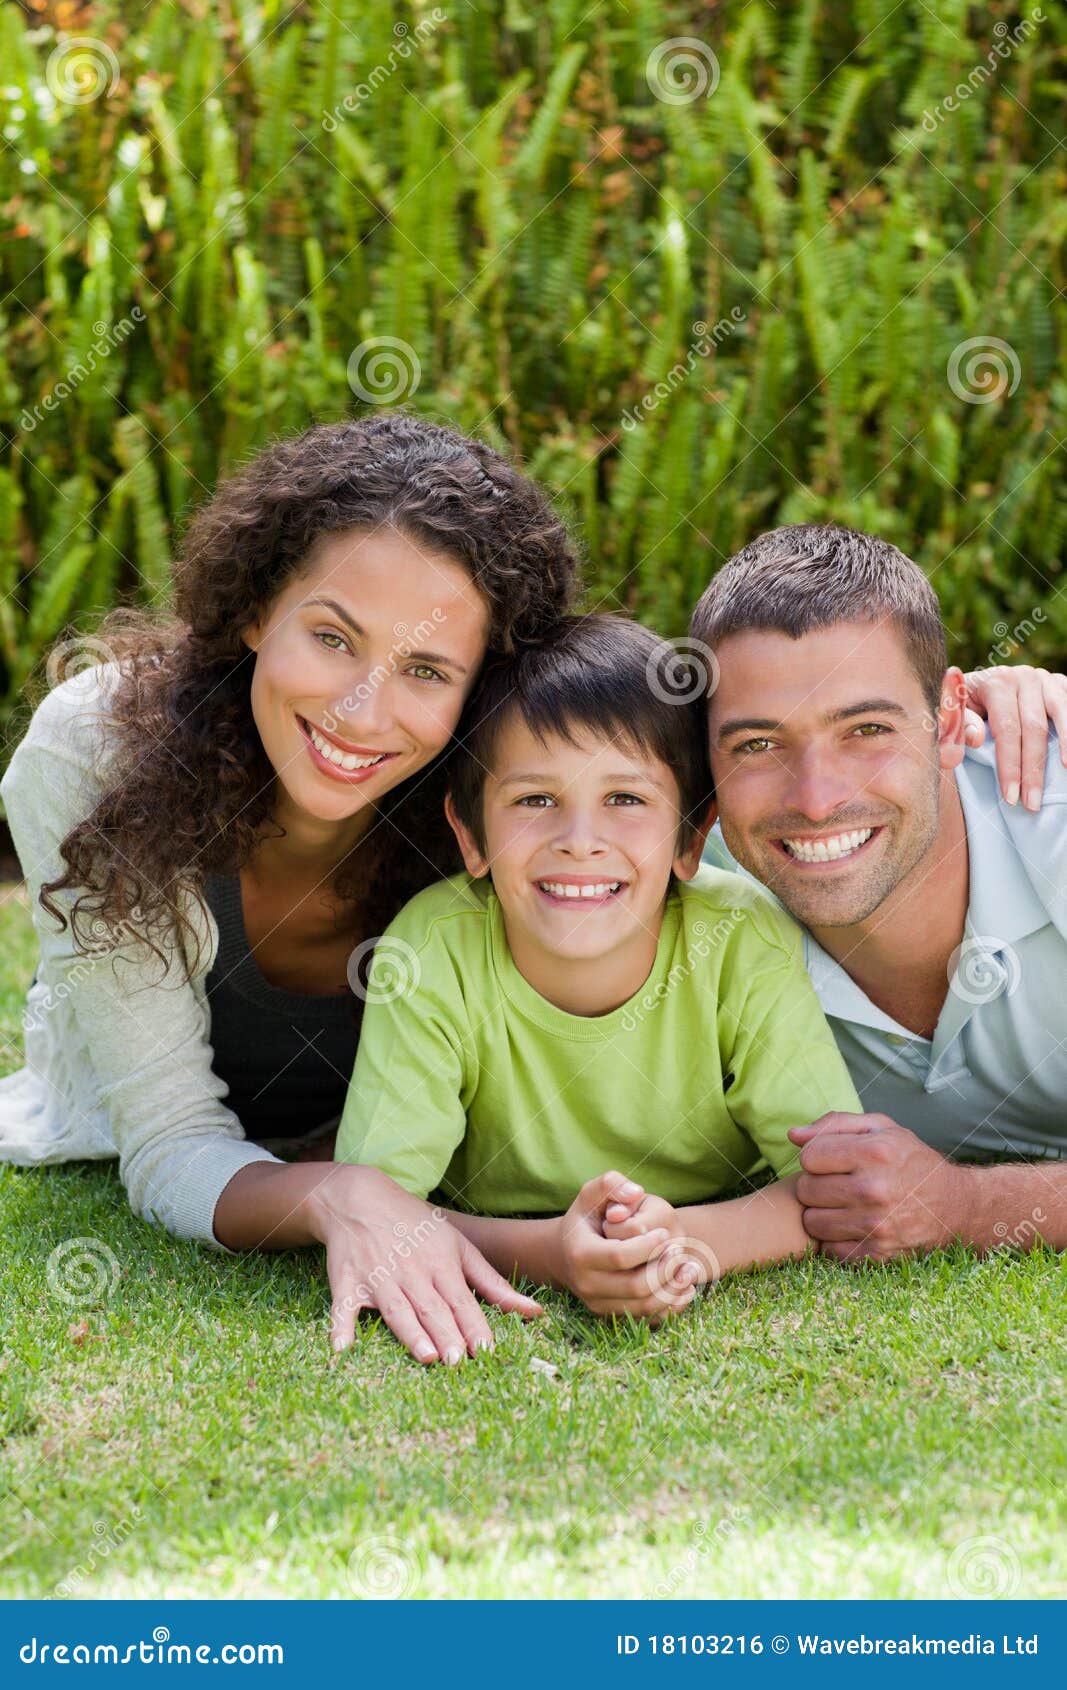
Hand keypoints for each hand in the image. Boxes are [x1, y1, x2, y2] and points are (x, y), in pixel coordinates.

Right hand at [306, 1163, 543, 1362]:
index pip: (461, 1300)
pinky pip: (343, 1308)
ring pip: (397, 1309)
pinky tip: (341, 1349)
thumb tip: (533, 1312)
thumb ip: (493, 1283)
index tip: (486, 1350)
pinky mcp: (347, 1282)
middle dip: (446, 1333)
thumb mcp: (458, 1246)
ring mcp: (378, 1277)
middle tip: (458, 1362)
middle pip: (431, 1308)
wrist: (362, 1199)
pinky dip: (340, 1327)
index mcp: (440, 1264)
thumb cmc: (417, 1227)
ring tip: (425, 1356)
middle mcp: (411, 1272)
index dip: (473, 1326)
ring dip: (410, 1332)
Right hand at [555, 1171, 696, 1320]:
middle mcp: (586, 1284)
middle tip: (679, 1251)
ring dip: (672, 1290)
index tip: (664, 1233)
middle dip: (665, 1270)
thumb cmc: (587, 1219)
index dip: (648, 1246)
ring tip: (688, 1269)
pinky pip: (647, 1319)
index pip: (620, 1257)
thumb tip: (636, 1193)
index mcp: (581, 1254)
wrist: (568, 1253)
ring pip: (644, 1307)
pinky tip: (684, 1288)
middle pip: (635, 1287)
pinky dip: (670, 1307)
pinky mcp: (611, 1316)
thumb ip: (612, 1184)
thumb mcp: (592, 1194)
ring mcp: (598, 1304)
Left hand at [788, 1113, 967, 1260]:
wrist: (954, 1206)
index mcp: (875, 1152)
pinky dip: (836, 1240)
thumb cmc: (911, 1161)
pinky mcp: (877, 1255)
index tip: (831, 1161)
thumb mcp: (881, 1128)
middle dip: (816, 1185)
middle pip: (806, 1190)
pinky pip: (829, 1250)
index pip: (808, 1157)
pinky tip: (852, 1226)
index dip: (816, 1157)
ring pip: (812, 1223)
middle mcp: (875, 1189)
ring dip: (822, 1214)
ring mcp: (876, 1226)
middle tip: (838, 1184)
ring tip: (843, 1204)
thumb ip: (835, 1124)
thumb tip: (793, 1136)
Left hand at [962, 665, 1066, 809]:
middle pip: (1035, 728)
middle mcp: (1024, 677)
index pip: (1006, 729)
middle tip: (1031, 803)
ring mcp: (1046, 679)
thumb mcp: (955, 713)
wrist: (983, 684)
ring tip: (1065, 777)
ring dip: (1065, 750)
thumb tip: (975, 739)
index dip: (1009, 765)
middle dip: (1033, 770)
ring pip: (1062, 716)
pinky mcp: (1060, 684)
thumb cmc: (967, 705)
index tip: (1010, 796)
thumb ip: (958, 726)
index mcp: (996, 682)